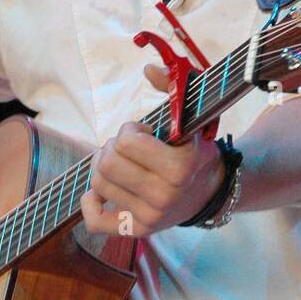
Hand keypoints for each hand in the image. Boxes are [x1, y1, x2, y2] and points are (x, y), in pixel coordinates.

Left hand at [79, 62, 226, 237]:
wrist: (209, 191)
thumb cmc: (195, 148)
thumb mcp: (193, 115)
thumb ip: (175, 87)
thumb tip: (149, 68)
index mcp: (181, 166)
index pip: (127, 142)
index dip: (130, 130)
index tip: (144, 132)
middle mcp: (165, 195)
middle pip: (107, 164)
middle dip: (113, 148)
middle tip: (127, 148)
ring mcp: (151, 217)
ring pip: (99, 185)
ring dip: (104, 168)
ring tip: (122, 165)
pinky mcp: (138, 231)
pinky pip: (96, 221)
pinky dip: (91, 203)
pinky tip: (101, 191)